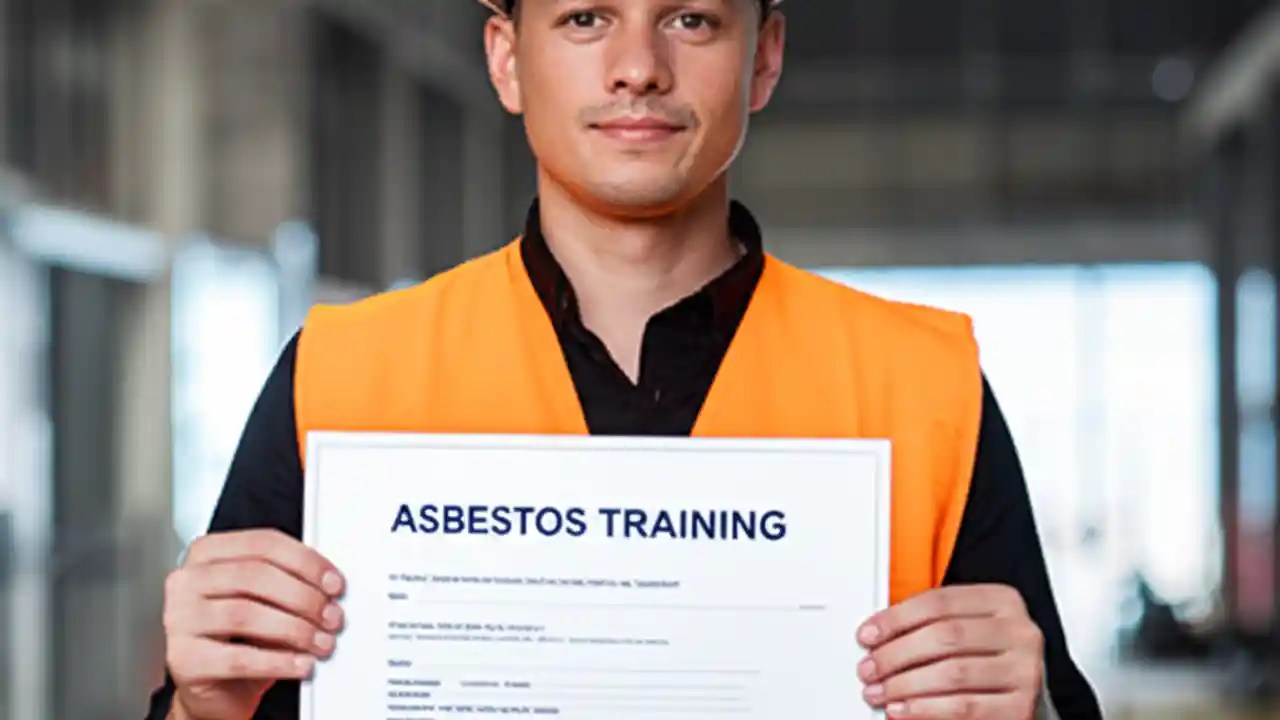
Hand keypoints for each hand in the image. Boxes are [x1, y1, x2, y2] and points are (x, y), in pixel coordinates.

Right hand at [163, 529, 345, 719]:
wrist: (216, 689)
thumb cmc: (241, 638)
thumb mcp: (266, 601)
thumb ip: (289, 583)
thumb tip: (328, 585)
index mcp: (207, 554)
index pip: (262, 543)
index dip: (305, 561)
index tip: (333, 581)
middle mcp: (186, 581)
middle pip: (254, 576)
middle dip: (303, 596)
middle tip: (332, 615)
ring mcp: (179, 619)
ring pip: (246, 614)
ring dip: (295, 629)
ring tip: (321, 642)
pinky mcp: (183, 659)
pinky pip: (239, 658)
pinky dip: (278, 661)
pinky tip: (301, 664)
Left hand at [856, 584, 1043, 719]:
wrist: (1022, 695)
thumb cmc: (985, 658)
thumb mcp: (966, 628)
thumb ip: (929, 624)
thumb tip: (877, 636)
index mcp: (1002, 601)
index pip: (939, 602)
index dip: (896, 618)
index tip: (868, 635)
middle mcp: (1019, 632)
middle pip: (944, 636)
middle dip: (896, 654)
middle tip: (868, 668)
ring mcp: (1024, 671)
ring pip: (952, 673)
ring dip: (905, 685)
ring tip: (880, 692)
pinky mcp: (1020, 708)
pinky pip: (964, 708)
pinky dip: (925, 709)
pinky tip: (903, 709)